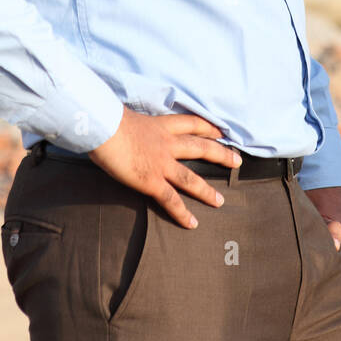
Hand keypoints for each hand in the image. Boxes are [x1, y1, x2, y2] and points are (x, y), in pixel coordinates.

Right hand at [88, 106, 241, 229]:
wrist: (104, 126)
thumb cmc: (108, 119)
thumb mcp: (127, 117)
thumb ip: (134, 125)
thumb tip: (127, 127)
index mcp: (161, 125)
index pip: (192, 123)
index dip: (209, 127)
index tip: (221, 132)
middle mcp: (167, 143)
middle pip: (201, 147)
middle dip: (221, 155)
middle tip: (237, 161)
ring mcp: (162, 163)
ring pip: (191, 179)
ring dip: (207, 191)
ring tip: (220, 201)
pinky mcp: (151, 181)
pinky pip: (171, 200)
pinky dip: (182, 213)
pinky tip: (192, 224)